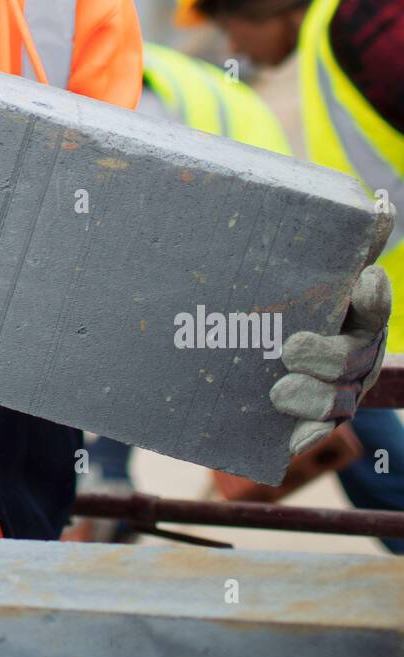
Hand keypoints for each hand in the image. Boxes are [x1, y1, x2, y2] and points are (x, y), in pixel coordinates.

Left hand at [269, 264, 391, 454]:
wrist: (283, 341)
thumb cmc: (300, 304)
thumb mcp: (316, 278)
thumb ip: (338, 253)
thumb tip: (375, 216)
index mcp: (361, 318)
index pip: (374, 306)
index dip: (374, 296)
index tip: (367, 279)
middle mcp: (359, 354)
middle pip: (352, 358)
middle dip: (325, 356)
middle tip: (290, 349)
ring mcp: (344, 388)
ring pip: (339, 400)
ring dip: (312, 399)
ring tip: (279, 394)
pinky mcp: (323, 416)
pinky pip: (319, 430)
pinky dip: (307, 435)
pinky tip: (291, 441)